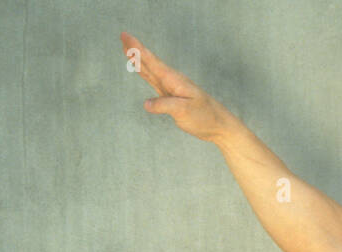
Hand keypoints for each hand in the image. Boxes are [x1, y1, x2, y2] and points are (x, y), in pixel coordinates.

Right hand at [121, 31, 236, 142]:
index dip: (138, 49)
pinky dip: (146, 73)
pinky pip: (154, 82)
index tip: (126, 36)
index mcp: (174, 80)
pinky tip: (141, 69)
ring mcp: (171, 89)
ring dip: (138, 60)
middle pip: (150, 62)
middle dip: (135, 49)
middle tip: (123, 36)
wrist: (219, 126)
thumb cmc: (205, 117)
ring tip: (126, 49)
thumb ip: (164, 106)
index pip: (152, 61)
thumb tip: (146, 104)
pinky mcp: (172, 98)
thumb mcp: (184, 111)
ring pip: (150, 71)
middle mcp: (172, 81)